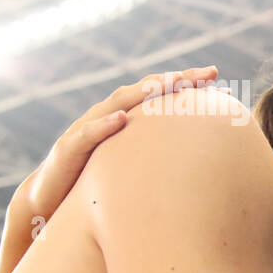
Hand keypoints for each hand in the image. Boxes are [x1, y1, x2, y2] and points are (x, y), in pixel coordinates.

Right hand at [9, 66, 226, 227]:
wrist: (52, 199)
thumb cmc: (100, 181)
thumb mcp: (138, 168)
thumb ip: (162, 159)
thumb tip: (202, 164)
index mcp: (127, 119)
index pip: (160, 96)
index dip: (188, 86)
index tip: (221, 83)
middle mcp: (108, 116)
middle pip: (145, 90)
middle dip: (176, 78)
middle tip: (209, 72)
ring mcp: (87, 129)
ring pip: (117, 103)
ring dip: (143, 91)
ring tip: (170, 82)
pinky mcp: (69, 149)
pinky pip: (87, 134)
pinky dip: (104, 125)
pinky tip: (122, 119)